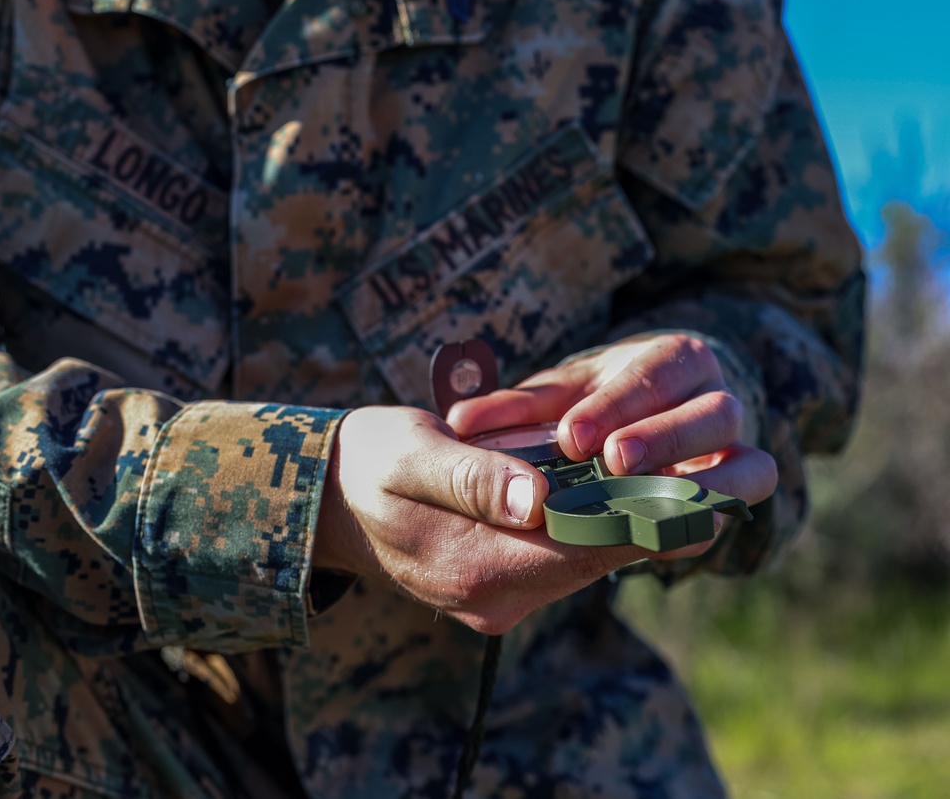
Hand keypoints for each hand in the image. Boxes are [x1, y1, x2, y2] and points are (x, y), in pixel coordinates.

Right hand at [313, 390, 761, 635]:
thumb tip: (538, 500)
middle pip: (592, 559)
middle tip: (725, 483)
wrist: (326, 498)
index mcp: (472, 566)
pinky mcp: (497, 584)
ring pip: (583, 559)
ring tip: (700, 484)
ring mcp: (495, 598)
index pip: (581, 546)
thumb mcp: (415, 455)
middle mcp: (492, 597)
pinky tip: (636, 496)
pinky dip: (598, 528)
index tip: (705, 496)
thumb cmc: (370, 462)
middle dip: (656, 523)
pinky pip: (561, 557)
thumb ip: (476, 478)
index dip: (646, 522)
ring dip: (635, 525)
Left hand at [447, 333, 777, 509]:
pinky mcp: (741, 488)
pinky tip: (675, 535)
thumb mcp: (556, 397)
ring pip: (748, 459)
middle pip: (712, 411)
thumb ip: (514, 408)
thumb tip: (458, 422)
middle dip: (663, 437)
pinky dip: (721, 514)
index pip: (654, 372)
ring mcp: (737, 446)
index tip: (573, 436)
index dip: (617, 404)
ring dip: (702, 484)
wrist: (643, 426)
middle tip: (611, 464)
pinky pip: (749, 501)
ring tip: (649, 507)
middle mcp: (715, 395)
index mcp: (672, 358)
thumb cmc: (592, 404)